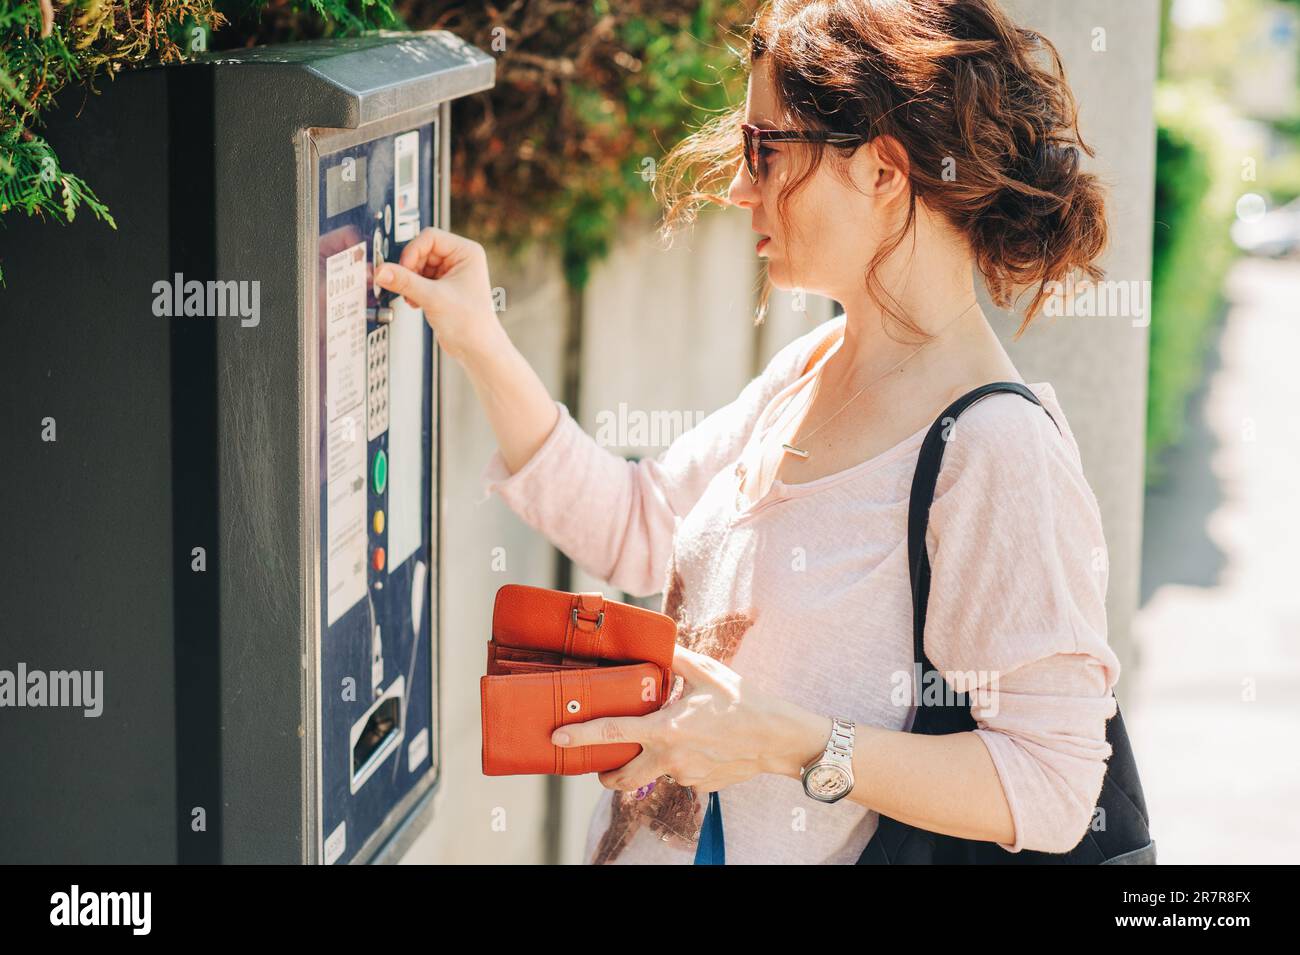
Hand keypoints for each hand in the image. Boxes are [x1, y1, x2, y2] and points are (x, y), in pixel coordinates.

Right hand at [372, 226, 501, 363]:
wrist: (477, 349)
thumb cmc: (472, 323)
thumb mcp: (433, 298)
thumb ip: (405, 282)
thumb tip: (382, 271)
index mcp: (466, 252)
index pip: (429, 237)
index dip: (413, 252)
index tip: (404, 269)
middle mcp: (459, 259)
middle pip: (420, 251)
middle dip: (410, 270)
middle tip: (407, 286)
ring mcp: (450, 273)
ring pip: (417, 266)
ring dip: (410, 282)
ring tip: (414, 298)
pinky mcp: (441, 287)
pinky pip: (418, 279)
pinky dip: (412, 289)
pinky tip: (416, 302)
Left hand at [550, 645, 829, 793]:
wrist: (777, 738)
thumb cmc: (743, 701)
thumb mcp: (707, 673)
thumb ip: (675, 659)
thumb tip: (656, 643)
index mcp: (665, 729)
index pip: (613, 732)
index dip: (581, 736)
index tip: (557, 738)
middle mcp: (670, 758)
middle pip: (622, 778)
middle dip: (606, 774)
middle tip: (602, 764)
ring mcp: (685, 776)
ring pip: (655, 775)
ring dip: (651, 763)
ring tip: (663, 745)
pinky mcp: (701, 786)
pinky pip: (682, 777)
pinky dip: (682, 765)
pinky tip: (700, 748)